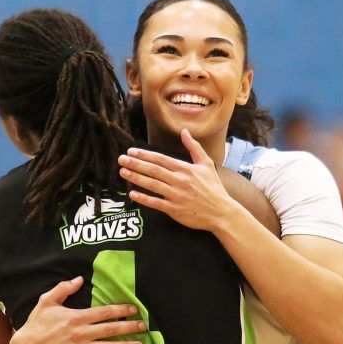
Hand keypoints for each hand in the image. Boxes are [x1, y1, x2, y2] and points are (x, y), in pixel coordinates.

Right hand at [12, 276, 146, 343]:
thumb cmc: (37, 323)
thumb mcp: (46, 301)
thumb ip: (63, 289)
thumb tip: (79, 279)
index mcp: (77, 317)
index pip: (105, 312)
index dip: (122, 310)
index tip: (134, 309)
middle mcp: (81, 333)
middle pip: (111, 330)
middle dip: (130, 327)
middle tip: (144, 326)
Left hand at [119, 129, 241, 232]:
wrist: (221, 212)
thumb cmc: (213, 188)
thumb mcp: (206, 164)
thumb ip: (194, 147)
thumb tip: (185, 131)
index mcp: (186, 169)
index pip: (161, 159)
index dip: (145, 155)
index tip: (131, 151)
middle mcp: (179, 180)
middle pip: (153, 170)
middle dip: (135, 164)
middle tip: (121, 159)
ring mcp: (176, 195)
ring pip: (152, 184)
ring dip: (136, 177)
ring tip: (122, 172)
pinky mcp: (174, 209)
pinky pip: (155, 202)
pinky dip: (143, 198)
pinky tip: (132, 194)